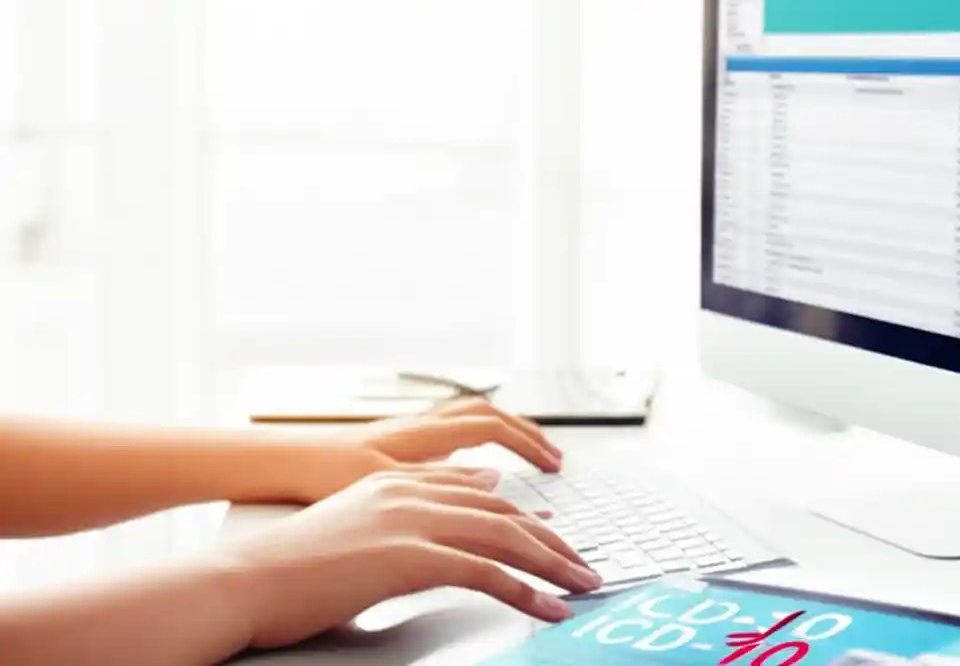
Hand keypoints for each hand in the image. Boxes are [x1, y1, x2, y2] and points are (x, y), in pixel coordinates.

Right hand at [219, 470, 600, 649]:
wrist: (244, 580)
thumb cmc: (288, 570)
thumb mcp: (351, 530)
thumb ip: (399, 520)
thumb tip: (445, 523)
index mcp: (396, 484)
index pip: (478, 493)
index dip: (522, 516)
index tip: (553, 537)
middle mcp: (410, 493)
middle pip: (502, 512)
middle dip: (551, 541)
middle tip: (583, 566)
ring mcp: (411, 520)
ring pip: (504, 536)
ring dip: (552, 564)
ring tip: (582, 586)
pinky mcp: (410, 556)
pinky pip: (485, 572)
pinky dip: (526, 591)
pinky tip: (549, 607)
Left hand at [292, 398, 563, 502]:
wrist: (283, 463)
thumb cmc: (323, 473)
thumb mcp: (387, 484)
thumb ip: (442, 481)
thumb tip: (493, 477)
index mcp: (423, 432)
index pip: (493, 427)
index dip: (529, 444)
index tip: (553, 465)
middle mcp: (421, 424)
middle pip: (490, 414)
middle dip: (528, 433)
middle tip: (553, 456)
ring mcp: (411, 431)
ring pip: (472, 417)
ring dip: (506, 430)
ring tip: (527, 451)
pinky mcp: (400, 444)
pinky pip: (454, 431)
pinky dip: (481, 440)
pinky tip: (478, 465)